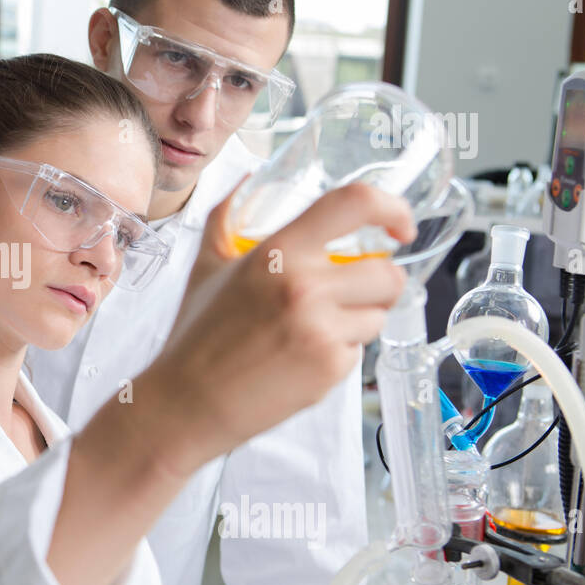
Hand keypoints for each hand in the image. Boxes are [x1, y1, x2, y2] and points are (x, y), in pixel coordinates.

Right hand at [53, 183, 411, 584]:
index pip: (355, 204)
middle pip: (386, 273)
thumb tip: (242, 183)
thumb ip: (226, 221)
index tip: (398, 226)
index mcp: (277, 252)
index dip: (392, 207)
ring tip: (313, 332)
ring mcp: (321, 329)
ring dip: (359, 322)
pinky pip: (360, 351)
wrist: (186, 402)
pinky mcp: (330, 368)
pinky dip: (339, 355)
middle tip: (349, 296)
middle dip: (378, 286)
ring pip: (379, 315)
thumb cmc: (197, 336)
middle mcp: (304, 285)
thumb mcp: (207, 267)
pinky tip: (300, 360)